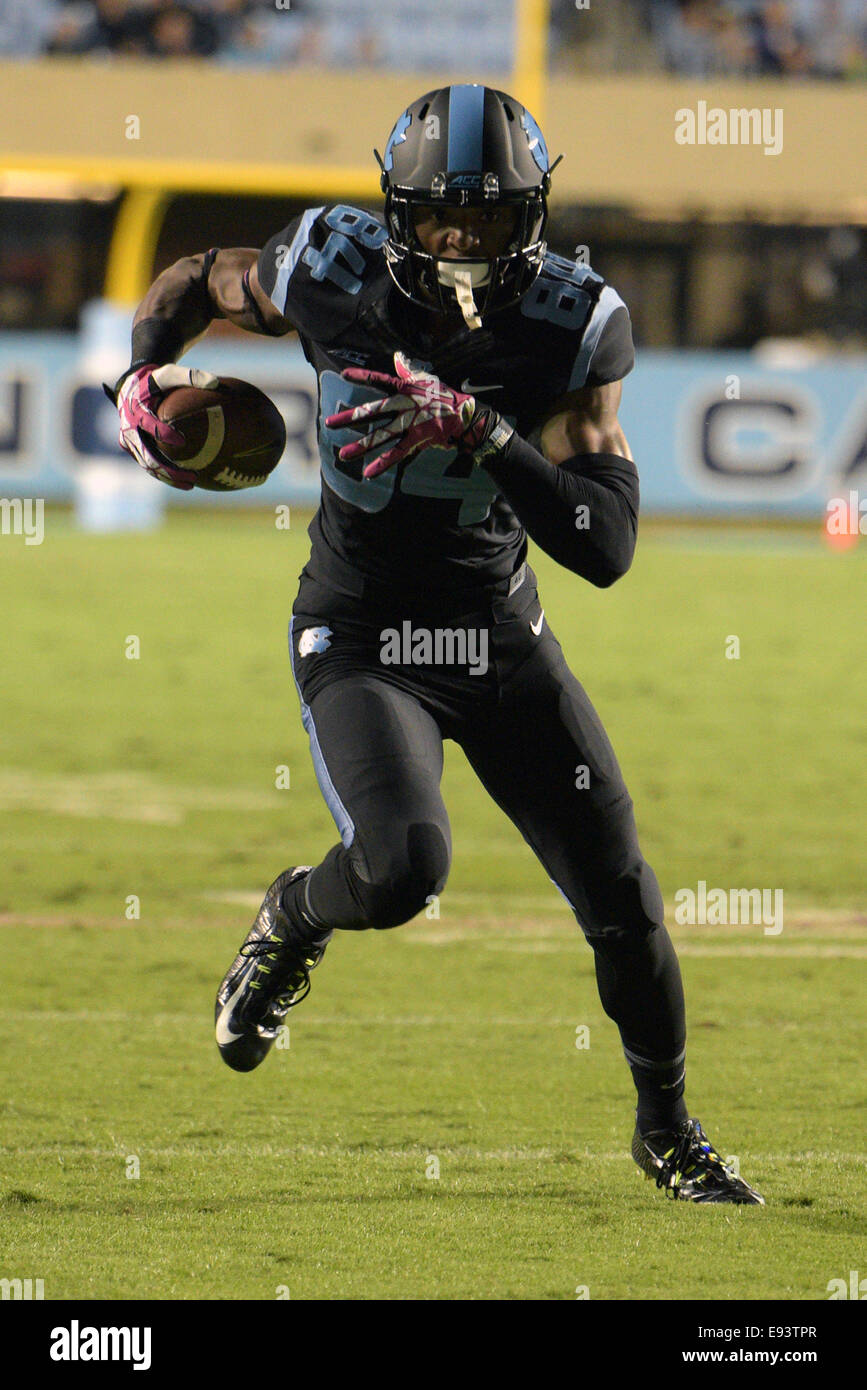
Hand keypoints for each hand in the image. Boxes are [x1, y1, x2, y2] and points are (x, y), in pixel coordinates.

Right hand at [108, 363, 219, 489]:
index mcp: (136, 411)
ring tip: (192, 483)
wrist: (131, 386)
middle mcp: (129, 429)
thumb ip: (190, 376)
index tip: (182, 441)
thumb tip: (215, 382)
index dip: (164, 434)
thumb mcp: (170, 373)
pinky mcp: (132, 449)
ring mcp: (128, 442)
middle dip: (170, 470)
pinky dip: (165, 474)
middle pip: (149, 456)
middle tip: (193, 477)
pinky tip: (185, 479)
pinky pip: (148, 464)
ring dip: (169, 478)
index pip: (150, 426)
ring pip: (148, 465)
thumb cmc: (154, 380)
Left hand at [324, 352, 496, 477]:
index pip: (379, 380)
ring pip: (381, 436)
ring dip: (361, 446)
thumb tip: (397, 358)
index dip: (362, 377)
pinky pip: (397, 454)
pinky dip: (383, 464)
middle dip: (350, 418)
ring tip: (343, 456)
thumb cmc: (445, 396)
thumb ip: (408, 371)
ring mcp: (410, 424)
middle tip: (328, 423)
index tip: (344, 374)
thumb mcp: (427, 379)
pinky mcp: (418, 440)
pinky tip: (368, 473)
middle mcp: (405, 405)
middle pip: (373, 411)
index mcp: (405, 388)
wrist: (466, 417)